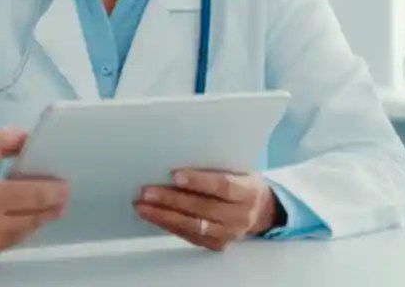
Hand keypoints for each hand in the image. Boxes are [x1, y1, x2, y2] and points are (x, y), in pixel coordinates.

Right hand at [0, 140, 68, 278]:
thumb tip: (17, 137)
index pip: (38, 196)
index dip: (55, 191)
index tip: (64, 186)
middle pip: (33, 220)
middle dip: (48, 208)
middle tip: (57, 199)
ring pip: (17, 236)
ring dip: (26, 222)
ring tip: (29, 209)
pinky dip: (3, 234)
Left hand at [135, 170, 282, 250]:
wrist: (263, 211)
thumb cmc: (243, 182)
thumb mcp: (239, 169)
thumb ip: (215, 167)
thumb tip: (177, 160)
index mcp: (248, 191)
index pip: (223, 187)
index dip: (199, 181)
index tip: (174, 175)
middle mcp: (240, 216)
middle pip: (203, 208)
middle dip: (172, 200)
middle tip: (147, 192)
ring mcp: (229, 234)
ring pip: (194, 226)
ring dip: (164, 216)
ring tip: (142, 206)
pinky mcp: (218, 245)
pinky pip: (190, 236)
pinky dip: (169, 226)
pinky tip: (153, 216)